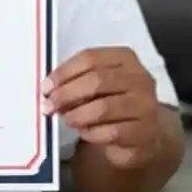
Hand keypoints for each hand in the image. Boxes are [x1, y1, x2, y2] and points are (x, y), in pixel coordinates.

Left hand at [43, 47, 161, 169]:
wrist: (143, 131)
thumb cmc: (112, 100)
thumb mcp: (98, 83)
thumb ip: (76, 80)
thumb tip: (49, 89)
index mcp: (125, 58)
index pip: (90, 58)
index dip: (64, 72)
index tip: (46, 87)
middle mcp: (140, 79)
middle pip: (97, 81)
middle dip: (67, 94)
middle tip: (49, 106)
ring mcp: (146, 106)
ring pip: (103, 108)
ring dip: (77, 115)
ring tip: (67, 119)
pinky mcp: (145, 132)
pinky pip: (111, 132)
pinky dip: (91, 133)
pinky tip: (85, 132)